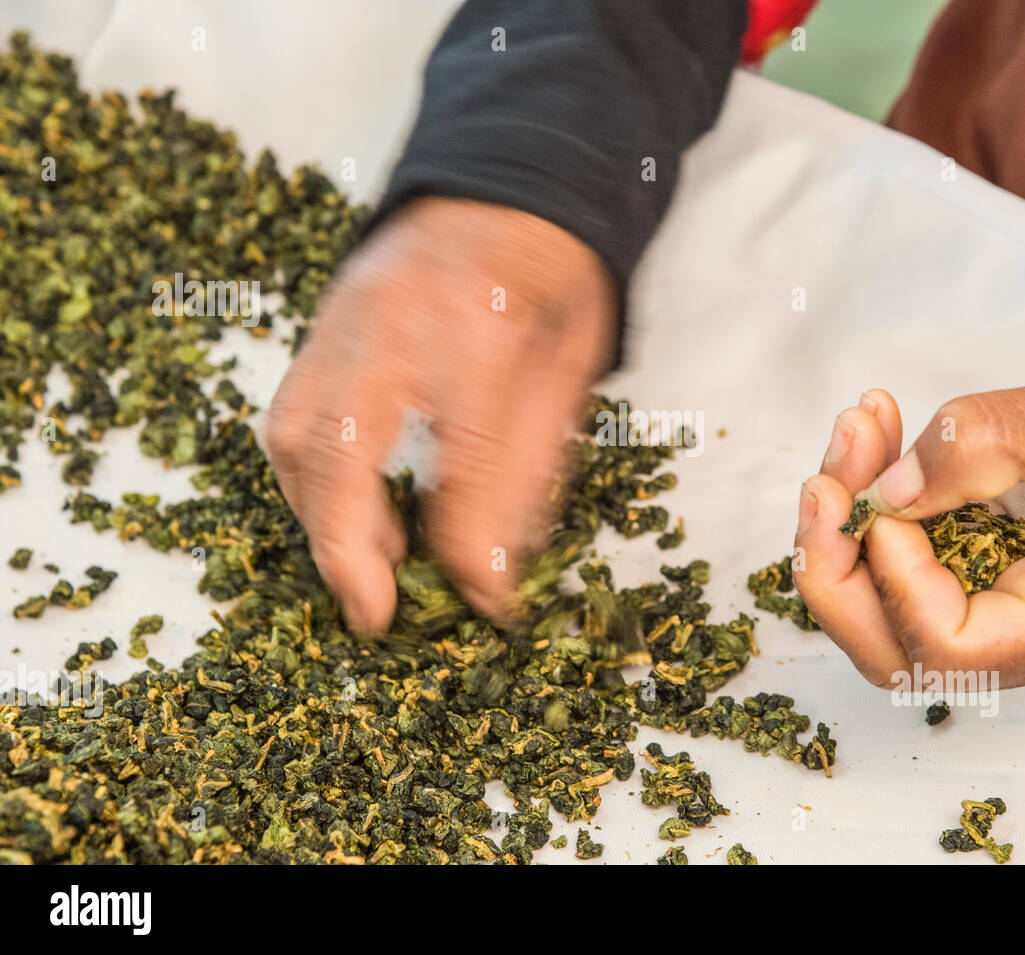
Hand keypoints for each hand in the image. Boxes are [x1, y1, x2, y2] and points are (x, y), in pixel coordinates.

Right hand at [266, 197, 614, 630]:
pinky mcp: (322, 324)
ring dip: (317, 516)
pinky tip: (351, 508)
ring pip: (292, 432)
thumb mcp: (573, 368)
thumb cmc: (557, 279)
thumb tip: (495, 575)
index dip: (465, 548)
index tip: (478, 606)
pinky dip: (307, 476)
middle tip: (375, 614)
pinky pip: (289, 411)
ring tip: (370, 565)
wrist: (510, 183)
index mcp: (483, 328)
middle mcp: (395, 321)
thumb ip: (530, 468)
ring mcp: (345, 316)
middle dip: (345, 547)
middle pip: (336, 447)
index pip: (461, 460)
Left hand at [793, 326, 1024, 688]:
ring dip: (851, 525)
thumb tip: (880, 494)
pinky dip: (881, 510)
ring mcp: (1009, 618)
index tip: (883, 498)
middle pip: (895, 650)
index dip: (891, 577)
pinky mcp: (989, 583)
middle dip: (840, 565)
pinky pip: (912, 571)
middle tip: (824, 480)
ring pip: (890, 611)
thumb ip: (965, 453)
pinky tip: (876, 443)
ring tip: (858, 432)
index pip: (944, 646)